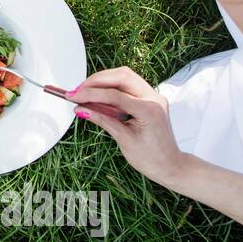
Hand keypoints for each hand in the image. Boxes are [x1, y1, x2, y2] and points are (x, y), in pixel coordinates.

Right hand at [70, 67, 193, 189]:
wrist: (170, 165)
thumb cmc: (151, 158)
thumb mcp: (124, 140)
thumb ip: (102, 120)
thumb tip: (81, 109)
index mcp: (149, 110)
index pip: (114, 95)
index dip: (90, 94)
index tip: (72, 96)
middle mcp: (154, 98)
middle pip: (121, 76)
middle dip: (96, 81)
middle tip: (77, 91)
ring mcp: (153, 96)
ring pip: (125, 76)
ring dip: (104, 81)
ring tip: (86, 92)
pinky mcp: (149, 98)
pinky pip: (128, 85)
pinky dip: (112, 87)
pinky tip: (99, 96)